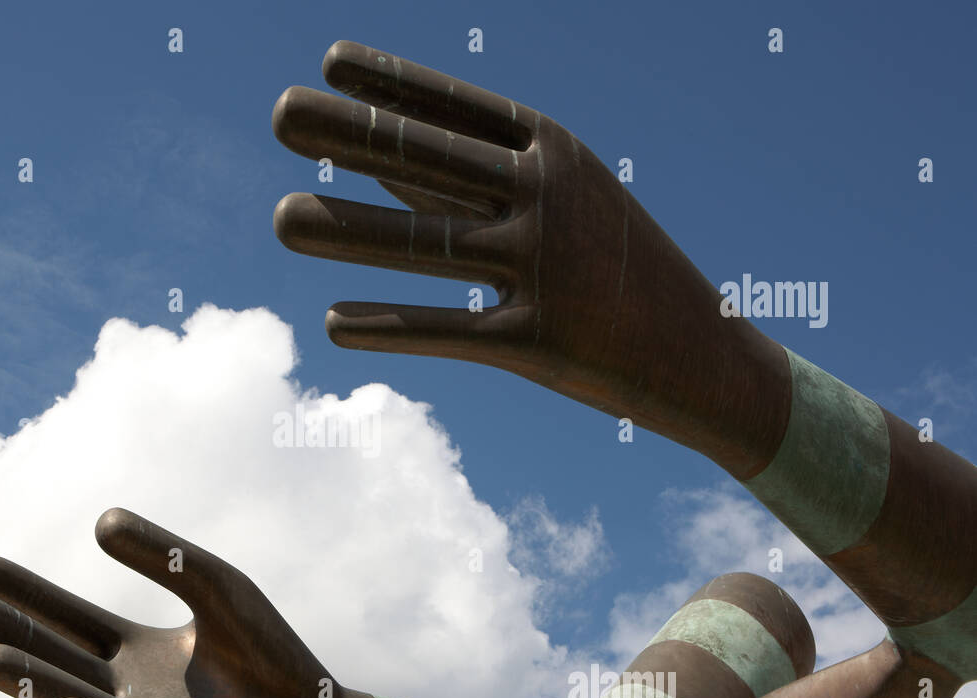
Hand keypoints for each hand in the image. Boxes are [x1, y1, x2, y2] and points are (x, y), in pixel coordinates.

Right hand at [0, 508, 382, 697]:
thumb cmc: (275, 654)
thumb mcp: (218, 588)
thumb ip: (165, 556)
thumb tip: (98, 520)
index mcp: (136, 650)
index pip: (66, 618)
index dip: (24, 595)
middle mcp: (127, 689)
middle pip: (53, 656)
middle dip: (3, 633)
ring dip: (28, 681)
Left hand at [273, 41, 782, 476]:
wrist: (701, 350)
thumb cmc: (615, 264)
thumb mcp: (560, 200)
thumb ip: (471, 181)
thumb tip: (379, 164)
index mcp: (558, 151)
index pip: (461, 108)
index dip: (393, 84)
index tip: (329, 63)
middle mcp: (551, 198)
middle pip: (435, 161)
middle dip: (352, 135)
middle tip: (280, 114)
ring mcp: (548, 269)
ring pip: (429, 246)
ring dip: (347, 233)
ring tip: (280, 220)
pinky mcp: (541, 342)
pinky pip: (449, 330)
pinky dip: (387, 328)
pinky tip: (332, 326)